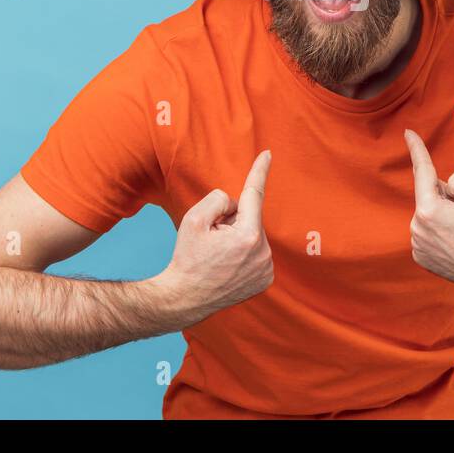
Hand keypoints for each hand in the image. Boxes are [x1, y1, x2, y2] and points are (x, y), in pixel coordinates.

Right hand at [160, 150, 274, 322]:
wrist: (185, 298)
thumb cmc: (187, 258)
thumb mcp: (194, 219)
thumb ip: (218, 199)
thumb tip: (236, 203)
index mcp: (248, 235)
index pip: (255, 194)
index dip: (260, 170)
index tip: (268, 154)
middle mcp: (263, 252)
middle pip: (249, 218)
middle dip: (232, 221)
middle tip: (211, 242)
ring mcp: (266, 268)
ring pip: (253, 236)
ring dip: (237, 239)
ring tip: (217, 257)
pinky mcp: (266, 279)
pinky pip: (256, 253)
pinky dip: (244, 254)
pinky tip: (228, 267)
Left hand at [404, 129, 453, 298]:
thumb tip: (444, 185)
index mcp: (429, 210)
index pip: (422, 171)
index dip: (416, 149)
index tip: (408, 133)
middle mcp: (417, 228)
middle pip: (431, 196)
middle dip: (448, 198)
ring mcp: (418, 245)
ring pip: (430, 215)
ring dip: (445, 216)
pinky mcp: (421, 257)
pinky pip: (429, 232)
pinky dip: (441, 232)